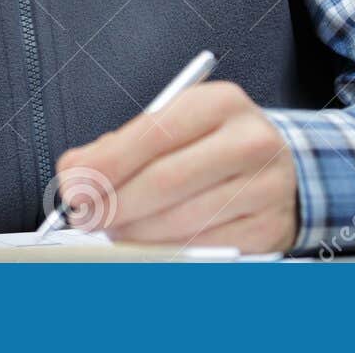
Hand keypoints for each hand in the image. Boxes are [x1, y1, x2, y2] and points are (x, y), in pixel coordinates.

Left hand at [55, 80, 299, 252]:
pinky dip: (167, 251)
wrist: (281, 166)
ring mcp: (265, 188)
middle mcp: (250, 141)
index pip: (153, 133)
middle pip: (166, 181)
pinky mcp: (268, 229)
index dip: (107, 164)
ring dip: (135, 233)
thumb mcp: (175, 123)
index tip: (73, 185)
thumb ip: (122, 144)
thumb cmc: (213, 142)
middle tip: (84, 216)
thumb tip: (77, 172)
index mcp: (220, 102)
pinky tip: (149, 244)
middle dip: (114, 204)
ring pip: (183, 220)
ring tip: (113, 230)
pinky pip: (204, 248)